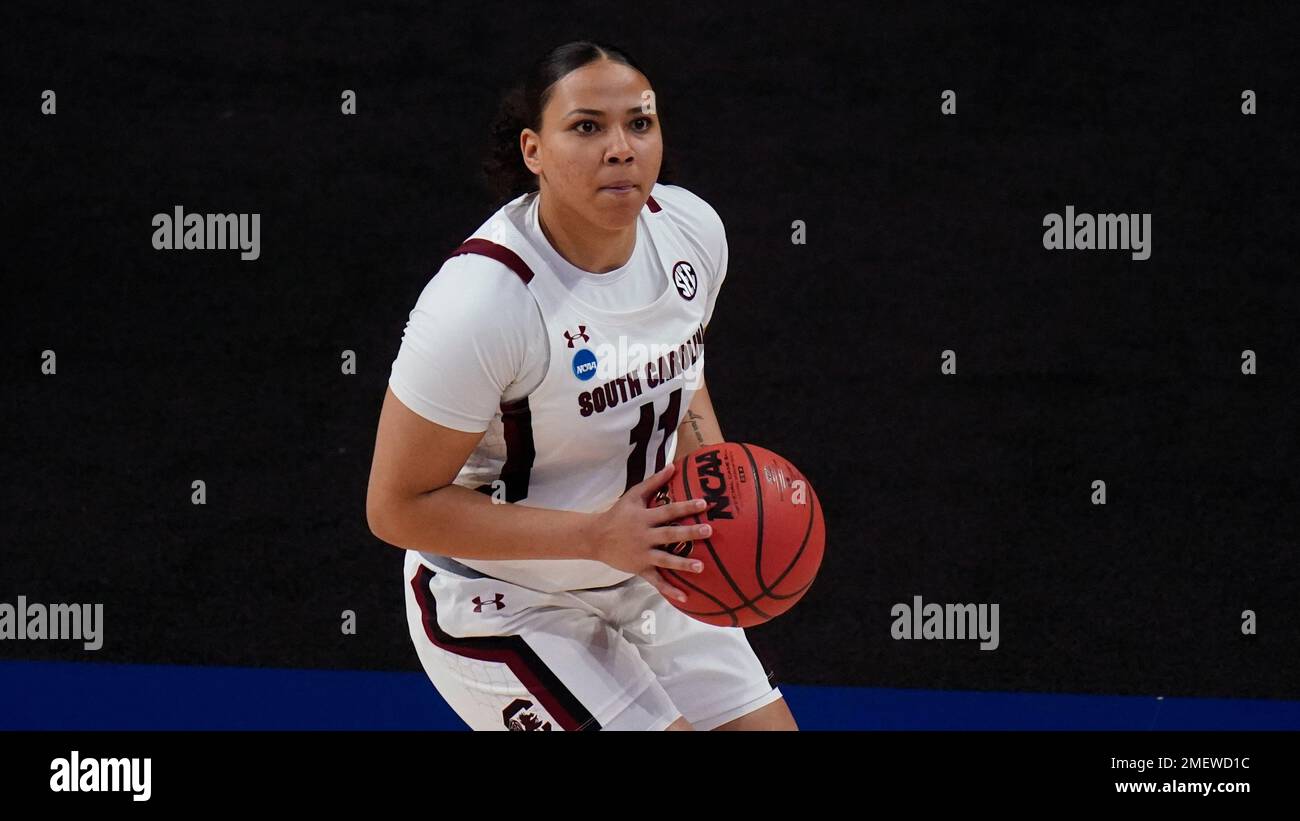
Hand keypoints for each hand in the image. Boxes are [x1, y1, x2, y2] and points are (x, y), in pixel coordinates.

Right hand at [585, 462, 710, 602]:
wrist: (595, 538)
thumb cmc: (617, 514)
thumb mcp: (633, 495)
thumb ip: (654, 482)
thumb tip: (673, 466)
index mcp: (644, 517)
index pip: (668, 511)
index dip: (686, 507)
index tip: (704, 503)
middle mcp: (644, 536)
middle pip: (670, 535)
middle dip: (689, 533)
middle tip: (709, 531)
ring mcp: (642, 554)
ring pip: (665, 560)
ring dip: (683, 564)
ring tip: (701, 567)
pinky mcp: (640, 569)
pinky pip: (656, 581)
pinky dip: (669, 590)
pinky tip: (685, 596)